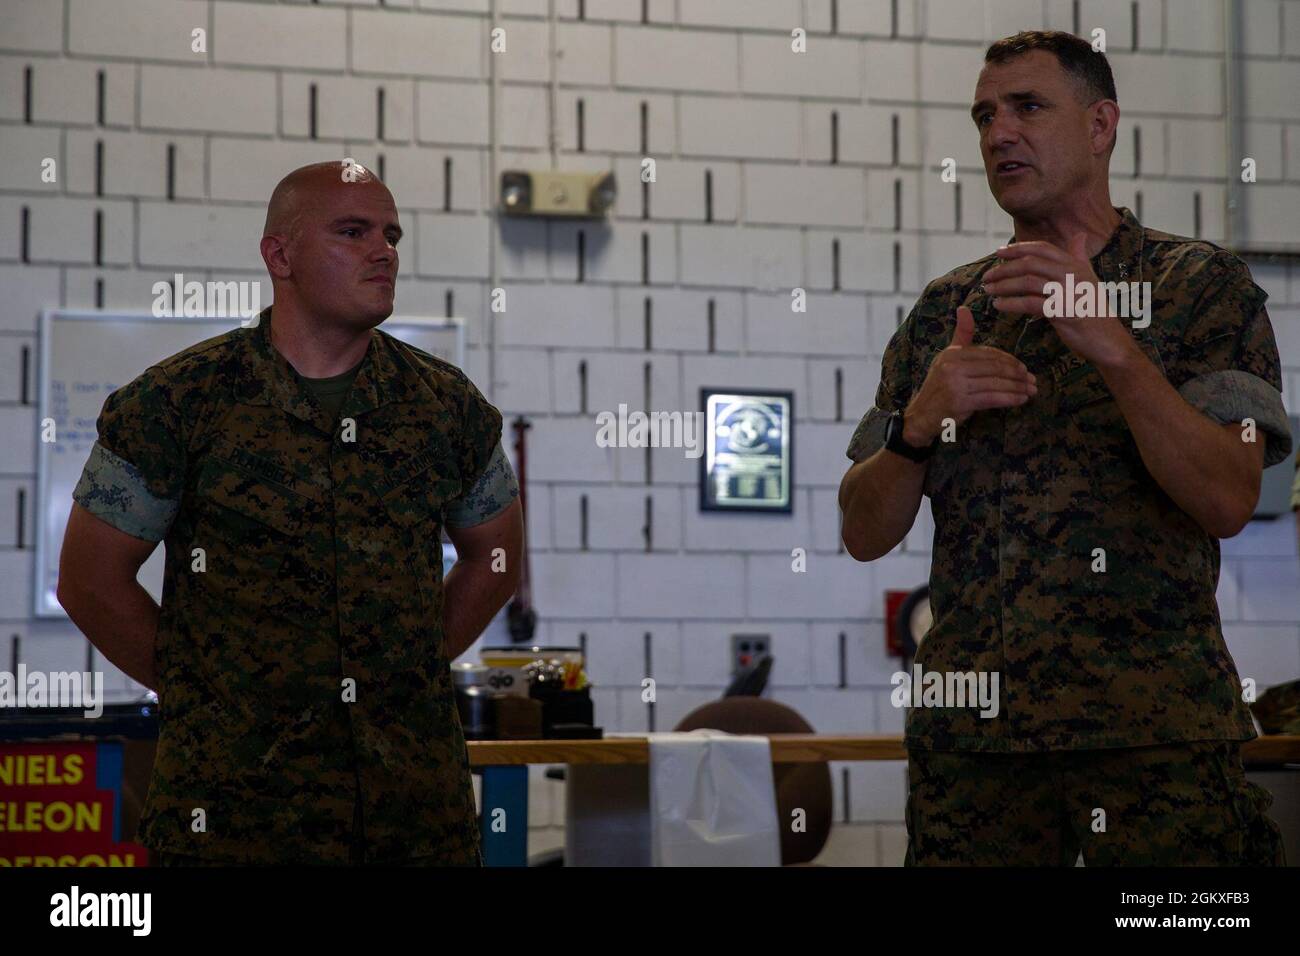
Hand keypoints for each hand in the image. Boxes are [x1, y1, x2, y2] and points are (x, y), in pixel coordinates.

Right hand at [904, 306, 1036, 443]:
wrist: (921, 415)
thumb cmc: (939, 386)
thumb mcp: (948, 358)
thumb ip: (961, 334)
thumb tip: (964, 308)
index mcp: (952, 354)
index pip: (989, 354)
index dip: (1009, 360)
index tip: (1024, 368)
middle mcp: (953, 366)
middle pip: (995, 367)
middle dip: (1017, 374)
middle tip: (1032, 380)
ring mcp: (956, 384)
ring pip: (996, 383)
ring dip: (1018, 388)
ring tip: (1031, 391)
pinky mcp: (960, 402)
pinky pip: (992, 398)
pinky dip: (1010, 399)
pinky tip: (1021, 400)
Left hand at [982, 233, 1135, 368]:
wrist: (1108, 340)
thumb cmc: (1093, 310)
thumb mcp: (1088, 279)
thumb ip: (1079, 257)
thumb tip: (1079, 235)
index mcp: (1076, 265)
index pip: (1043, 248)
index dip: (1018, 248)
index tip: (998, 253)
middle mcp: (1073, 274)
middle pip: (1031, 263)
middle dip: (1004, 268)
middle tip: (987, 276)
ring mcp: (1069, 293)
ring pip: (1028, 282)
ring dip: (1003, 286)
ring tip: (988, 290)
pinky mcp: (1064, 312)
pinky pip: (1031, 304)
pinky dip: (1011, 304)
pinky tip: (999, 305)